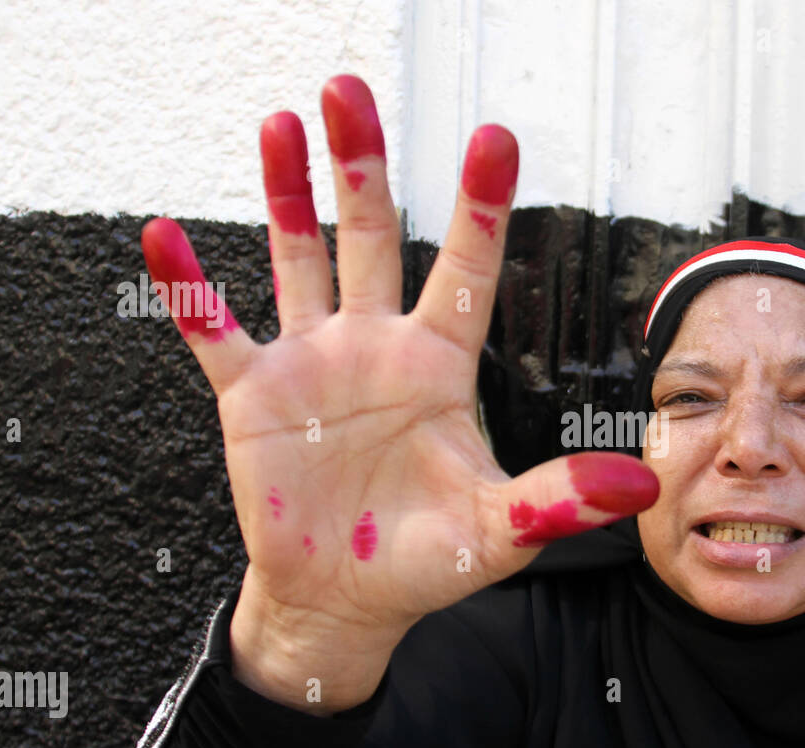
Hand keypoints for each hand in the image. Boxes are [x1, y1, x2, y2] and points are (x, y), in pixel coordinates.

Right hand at [143, 75, 657, 709]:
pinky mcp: (254, 394)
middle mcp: (377, 347)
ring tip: (283, 125)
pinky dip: (189, 289)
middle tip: (350, 92)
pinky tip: (164, 239)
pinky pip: (215, 330)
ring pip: (300, 260)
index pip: (467, 272)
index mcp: (440, 366)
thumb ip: (558, 500)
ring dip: (289, 196)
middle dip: (363, 167)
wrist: (345, 599)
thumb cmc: (426, 561)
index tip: (495, 137)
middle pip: (373, 238)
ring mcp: (313, 363)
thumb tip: (640, 488)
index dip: (480, 207)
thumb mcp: (497, 530)